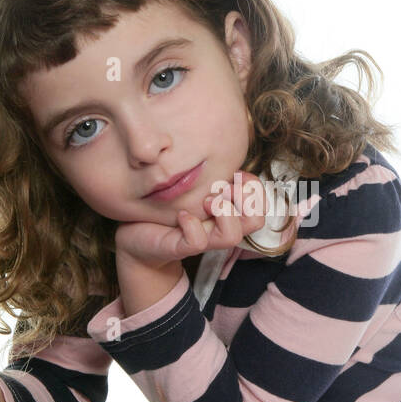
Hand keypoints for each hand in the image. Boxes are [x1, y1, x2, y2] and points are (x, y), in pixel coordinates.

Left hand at [114, 171, 269, 269]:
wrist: (138, 235)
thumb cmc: (166, 206)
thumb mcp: (193, 184)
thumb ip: (211, 173)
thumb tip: (224, 155)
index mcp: (228, 211)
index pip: (261, 204)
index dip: (254, 186)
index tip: (234, 174)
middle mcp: (220, 227)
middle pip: (257, 221)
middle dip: (245, 198)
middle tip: (221, 188)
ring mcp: (204, 239)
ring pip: (232, 236)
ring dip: (222, 211)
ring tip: (204, 201)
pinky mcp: (182, 247)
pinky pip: (197, 240)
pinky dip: (191, 224)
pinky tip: (180, 215)